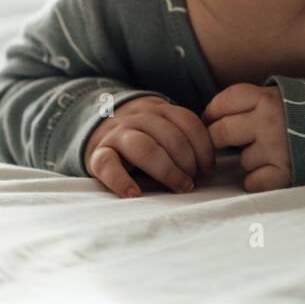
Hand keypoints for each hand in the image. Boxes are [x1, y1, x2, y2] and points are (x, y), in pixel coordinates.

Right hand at [83, 96, 214, 197]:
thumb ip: (181, 136)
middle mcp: (138, 117)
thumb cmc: (141, 136)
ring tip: (180, 188)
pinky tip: (134, 194)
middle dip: (187, 161)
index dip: (203, 146)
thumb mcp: (161, 127)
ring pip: (144, 148)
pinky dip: (121, 181)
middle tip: (193, 182)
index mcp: (158, 109)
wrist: (96, 128)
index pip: (187, 121)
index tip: (208, 169)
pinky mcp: (97, 153)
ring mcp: (117, 134)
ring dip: (167, 170)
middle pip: (169, 136)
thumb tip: (207, 168)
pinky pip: (109, 165)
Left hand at [202, 83, 291, 191]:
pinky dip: (258, 181)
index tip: (209, 120)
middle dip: (216, 140)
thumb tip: (218, 115)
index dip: (212, 112)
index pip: (224, 101)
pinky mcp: (284, 174)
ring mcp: (275, 149)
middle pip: (220, 132)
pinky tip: (271, 173)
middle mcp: (268, 121)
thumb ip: (256, 102)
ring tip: (270, 155)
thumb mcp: (285, 95)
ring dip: (249, 160)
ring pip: (241, 160)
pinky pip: (252, 183)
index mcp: (267, 98)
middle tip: (219, 145)